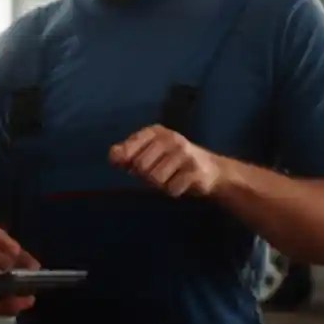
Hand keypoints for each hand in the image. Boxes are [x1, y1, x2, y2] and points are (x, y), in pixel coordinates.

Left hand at [109, 125, 223, 197]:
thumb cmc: (170, 162)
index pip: (125, 151)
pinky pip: (171, 189)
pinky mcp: (195, 170)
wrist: (210, 170)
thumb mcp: (147, 153)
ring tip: (171, 177)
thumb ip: (126, 154)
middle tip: (159, 173)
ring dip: (161, 185)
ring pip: (155, 179)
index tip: (133, 166)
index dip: (126, 164)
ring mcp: (184, 153)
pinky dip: (173, 191)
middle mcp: (169, 138)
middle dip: (146, 176)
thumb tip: (112, 157)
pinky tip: (182, 183)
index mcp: (154, 132)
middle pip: (140, 167)